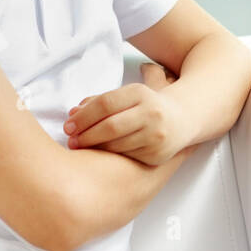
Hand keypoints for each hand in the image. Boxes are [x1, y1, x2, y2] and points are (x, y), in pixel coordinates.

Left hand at [63, 63, 191, 165]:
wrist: (182, 118)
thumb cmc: (146, 106)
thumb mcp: (127, 96)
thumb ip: (100, 102)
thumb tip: (73, 113)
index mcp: (140, 93)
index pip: (105, 104)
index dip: (83, 116)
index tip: (68, 125)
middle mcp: (151, 113)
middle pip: (110, 126)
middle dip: (85, 135)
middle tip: (71, 140)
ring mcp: (156, 135)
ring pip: (117, 145)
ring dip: (95, 148)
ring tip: (81, 147)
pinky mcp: (157, 154)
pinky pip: (126, 157)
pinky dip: (111, 157)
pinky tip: (101, 155)